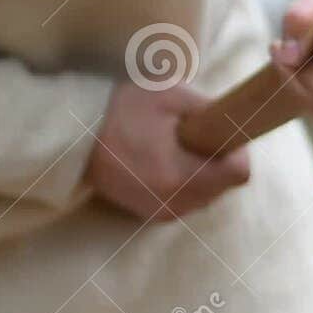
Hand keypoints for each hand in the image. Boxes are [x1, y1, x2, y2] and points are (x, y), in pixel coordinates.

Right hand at [85, 84, 251, 221]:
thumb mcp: (169, 96)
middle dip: (221, 160)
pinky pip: (190, 201)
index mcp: (181, 175)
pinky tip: (168, 162)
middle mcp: (176, 202)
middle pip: (227, 185)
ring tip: (179, 148)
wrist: (73, 139)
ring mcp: (165, 213)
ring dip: (206, 173)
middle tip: (198, 135)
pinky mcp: (154, 217)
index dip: (239, 149)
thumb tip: (237, 123)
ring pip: (210, 195)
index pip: (239, 173)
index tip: (224, 131)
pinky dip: (189, 183)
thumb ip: (209, 109)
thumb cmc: (121, 111)